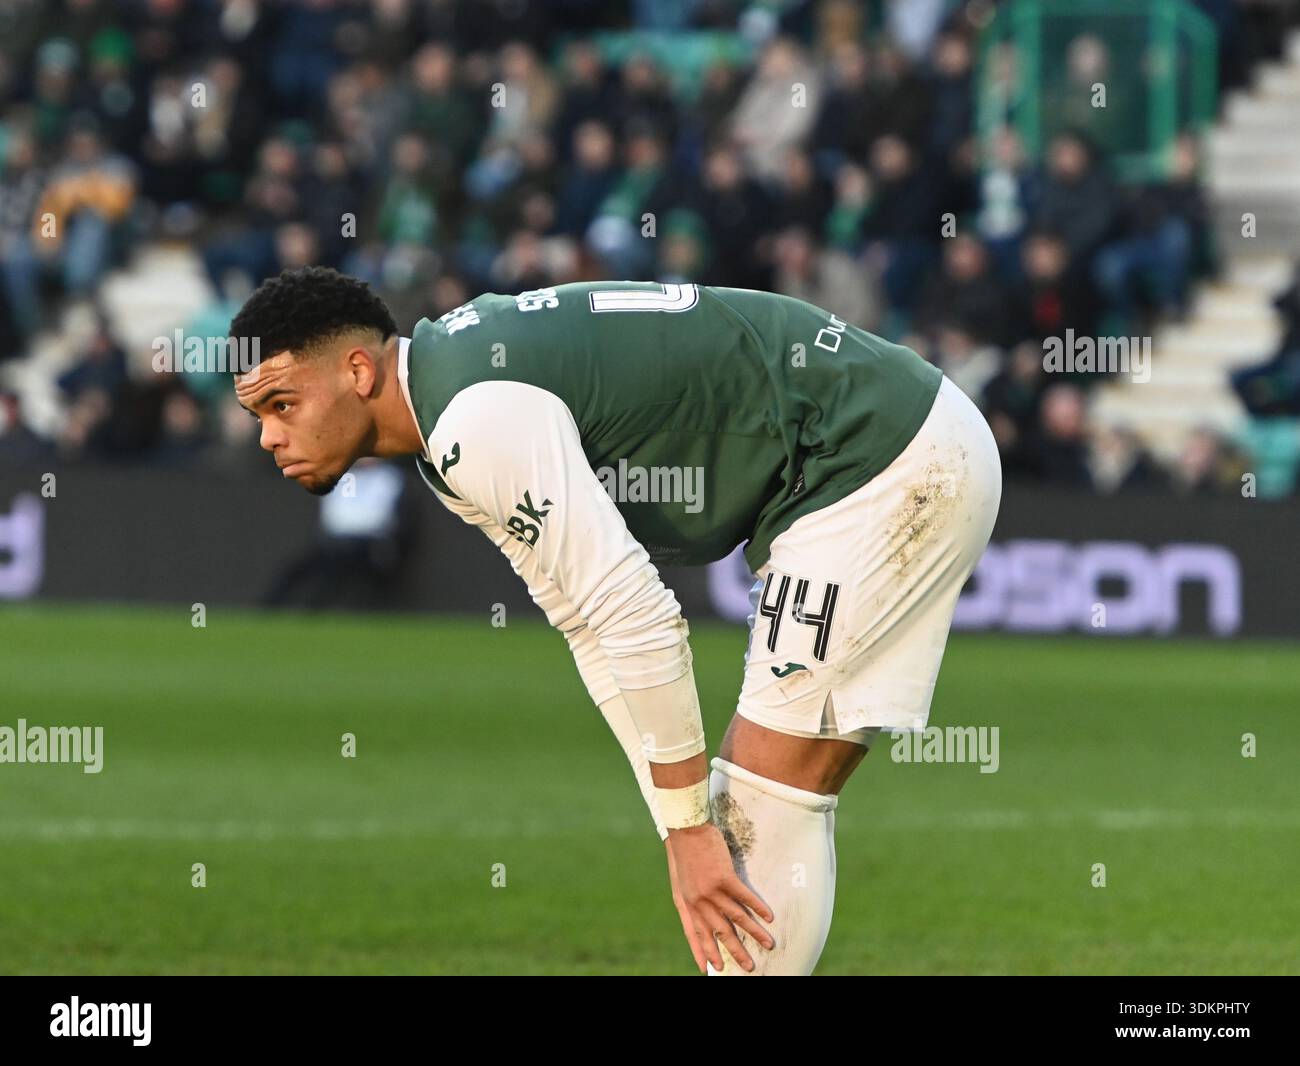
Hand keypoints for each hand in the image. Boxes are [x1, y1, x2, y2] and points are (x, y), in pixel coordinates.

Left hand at [664, 823, 774, 972]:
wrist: (685, 829)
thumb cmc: (682, 852)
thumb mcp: (679, 880)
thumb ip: (690, 899)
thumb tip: (701, 913)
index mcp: (686, 903)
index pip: (694, 934)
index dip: (703, 952)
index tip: (711, 969)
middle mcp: (698, 901)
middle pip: (720, 932)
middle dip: (735, 952)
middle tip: (749, 967)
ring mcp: (711, 890)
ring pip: (737, 918)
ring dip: (754, 933)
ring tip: (769, 944)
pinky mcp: (724, 877)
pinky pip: (744, 898)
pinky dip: (758, 908)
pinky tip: (769, 917)